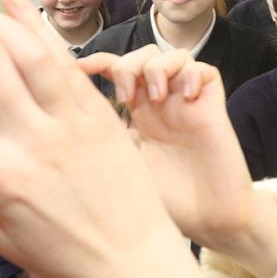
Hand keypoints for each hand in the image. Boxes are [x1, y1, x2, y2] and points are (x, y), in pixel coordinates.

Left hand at [77, 46, 255, 249]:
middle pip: (142, 56)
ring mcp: (188, 104)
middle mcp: (163, 105)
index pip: (115, 71)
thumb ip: (100, 141)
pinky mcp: (212, 107)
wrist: (208, 221)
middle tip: (126, 95)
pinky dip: (193, 74)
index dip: (97, 61)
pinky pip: (205, 71)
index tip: (78, 67)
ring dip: (159, 68)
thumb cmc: (165, 204)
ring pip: (173, 56)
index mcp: (138, 115)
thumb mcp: (119, 169)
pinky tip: (185, 97)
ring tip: (157, 96)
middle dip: (129, 64)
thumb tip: (64, 120)